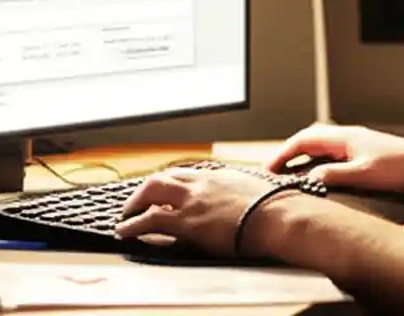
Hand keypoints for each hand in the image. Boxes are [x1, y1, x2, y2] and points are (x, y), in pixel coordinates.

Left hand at [114, 168, 289, 257]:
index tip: (162, 190)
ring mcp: (192, 200)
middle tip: (136, 201)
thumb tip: (244, 195)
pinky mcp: (187, 222)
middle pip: (163, 177)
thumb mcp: (254, 189)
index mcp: (218, 175)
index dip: (169, 183)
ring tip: (126, 216)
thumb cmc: (275, 207)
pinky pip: (150, 220)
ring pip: (151, 191)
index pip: (184, 173)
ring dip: (134, 203)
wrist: (278, 217)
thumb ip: (240, 190)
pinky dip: (133, 225)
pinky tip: (125, 231)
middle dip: (145, 189)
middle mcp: (201, 182)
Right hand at [267, 124, 403, 191]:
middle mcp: (349, 137)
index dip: (284, 152)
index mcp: (345, 137)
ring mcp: (357, 144)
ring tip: (292, 175)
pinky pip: (333, 155)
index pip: (305, 139)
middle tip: (275, 171)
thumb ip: (334, 175)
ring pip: (322, 147)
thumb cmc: (401, 167)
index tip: (270, 167)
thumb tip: (310, 177)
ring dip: (304, 158)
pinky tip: (321, 176)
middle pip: (310, 140)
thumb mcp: (363, 175)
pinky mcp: (365, 154)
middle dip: (290, 154)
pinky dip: (319, 163)